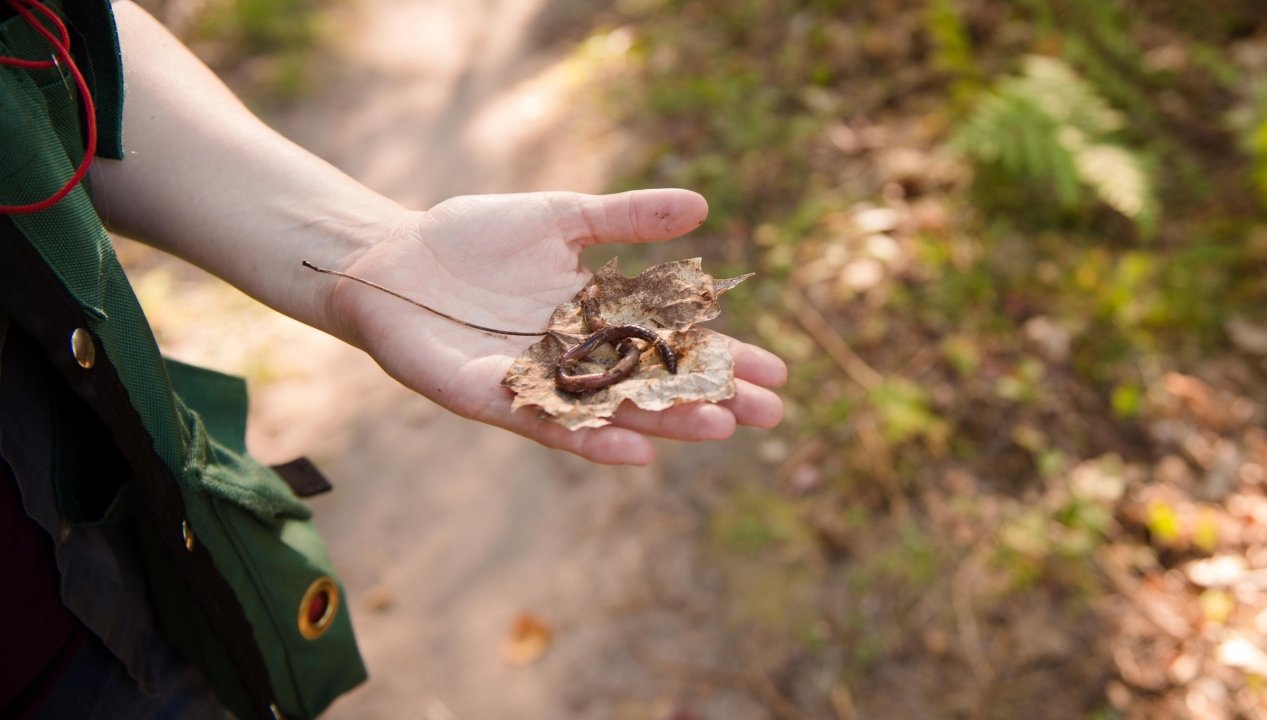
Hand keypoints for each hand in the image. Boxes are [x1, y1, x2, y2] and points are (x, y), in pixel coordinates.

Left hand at [325, 189, 786, 464]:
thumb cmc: (473, 238)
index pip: (674, 346)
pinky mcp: (491, 399)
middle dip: (710, 400)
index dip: (724, 360)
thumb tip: (702, 206)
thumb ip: (627, 220)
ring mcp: (539, 384)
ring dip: (666, 423)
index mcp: (600, 320)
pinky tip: (634, 453)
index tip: (778, 375)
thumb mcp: (563, 218)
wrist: (387, 257)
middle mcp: (579, 361)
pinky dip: (591, 441)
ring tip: (718, 428)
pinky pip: (547, 424)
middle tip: (768, 416)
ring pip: (613, 412)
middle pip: (656, 386)